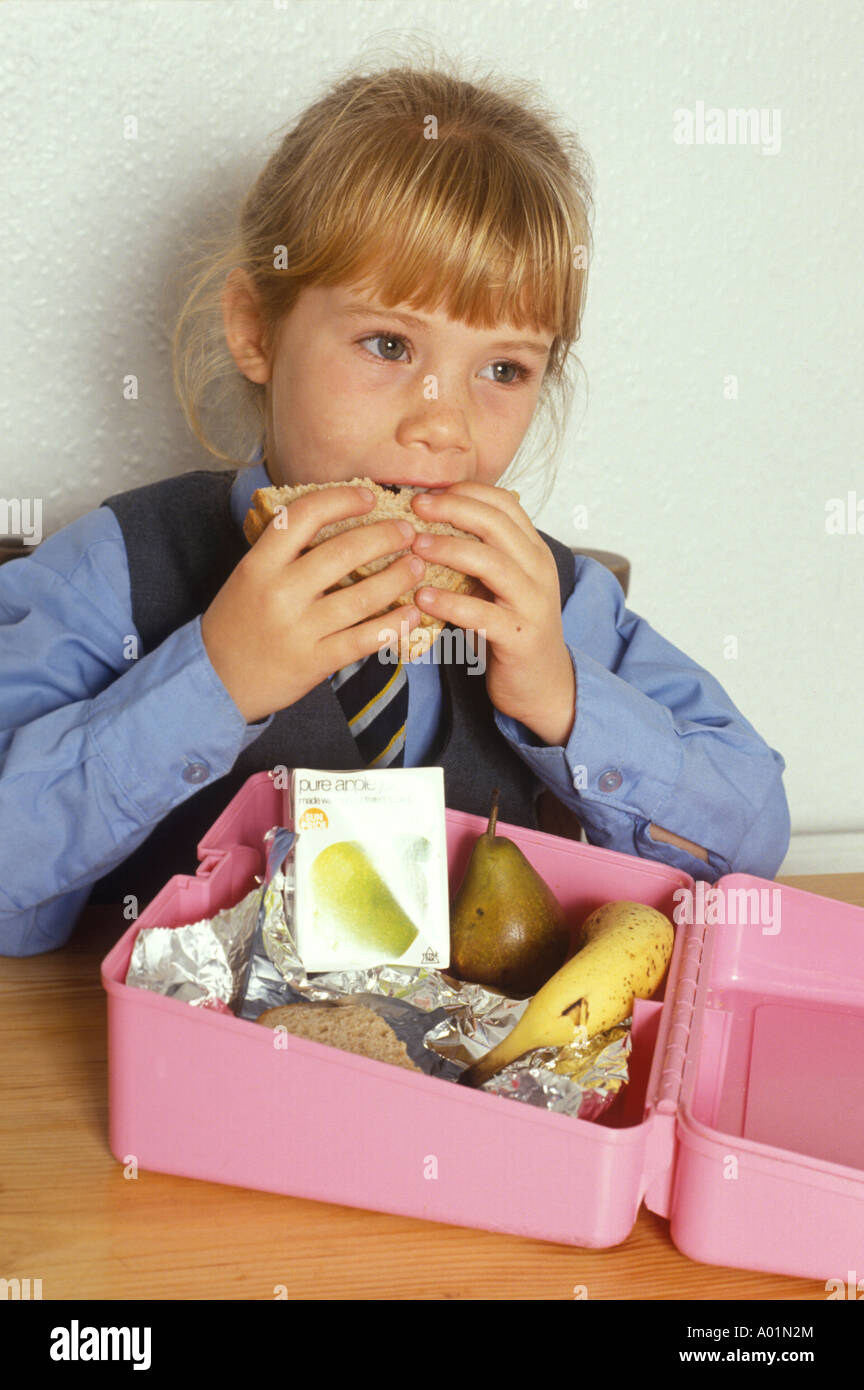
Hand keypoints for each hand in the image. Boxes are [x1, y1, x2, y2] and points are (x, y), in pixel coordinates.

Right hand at [201, 487, 421, 723]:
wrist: (218, 679)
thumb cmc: (239, 621)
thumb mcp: (250, 576)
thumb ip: (285, 553)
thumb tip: (337, 521)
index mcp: (260, 564)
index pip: (304, 515)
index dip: (341, 499)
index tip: (368, 497)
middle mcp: (280, 592)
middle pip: (343, 551)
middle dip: (385, 536)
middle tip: (407, 531)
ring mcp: (299, 629)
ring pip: (362, 596)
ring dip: (398, 577)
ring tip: (416, 566)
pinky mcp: (316, 661)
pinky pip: (364, 638)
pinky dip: (394, 624)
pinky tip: (412, 613)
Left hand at [409, 482, 576, 745]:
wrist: (543, 684)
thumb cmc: (511, 629)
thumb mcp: (500, 584)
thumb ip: (479, 555)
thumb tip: (428, 524)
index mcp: (533, 551)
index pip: (505, 504)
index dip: (466, 492)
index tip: (429, 492)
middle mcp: (538, 570)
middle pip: (497, 524)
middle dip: (453, 509)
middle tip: (415, 507)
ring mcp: (532, 603)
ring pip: (492, 563)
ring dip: (449, 550)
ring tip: (415, 547)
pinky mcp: (520, 637)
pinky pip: (483, 614)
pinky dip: (451, 603)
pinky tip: (422, 597)